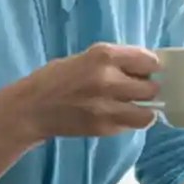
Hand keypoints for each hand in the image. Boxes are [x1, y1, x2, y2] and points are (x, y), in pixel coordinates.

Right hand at [17, 43, 160, 140]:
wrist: (31, 109)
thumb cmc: (56, 79)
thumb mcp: (86, 58)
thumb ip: (114, 62)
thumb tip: (144, 68)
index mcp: (103, 55)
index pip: (148, 60)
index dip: (151, 66)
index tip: (149, 70)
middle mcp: (109, 79)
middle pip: (151, 88)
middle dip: (148, 88)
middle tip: (138, 89)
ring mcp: (108, 106)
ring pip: (148, 112)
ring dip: (144, 109)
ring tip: (133, 105)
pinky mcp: (104, 127)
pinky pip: (133, 125)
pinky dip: (131, 121)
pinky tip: (119, 115)